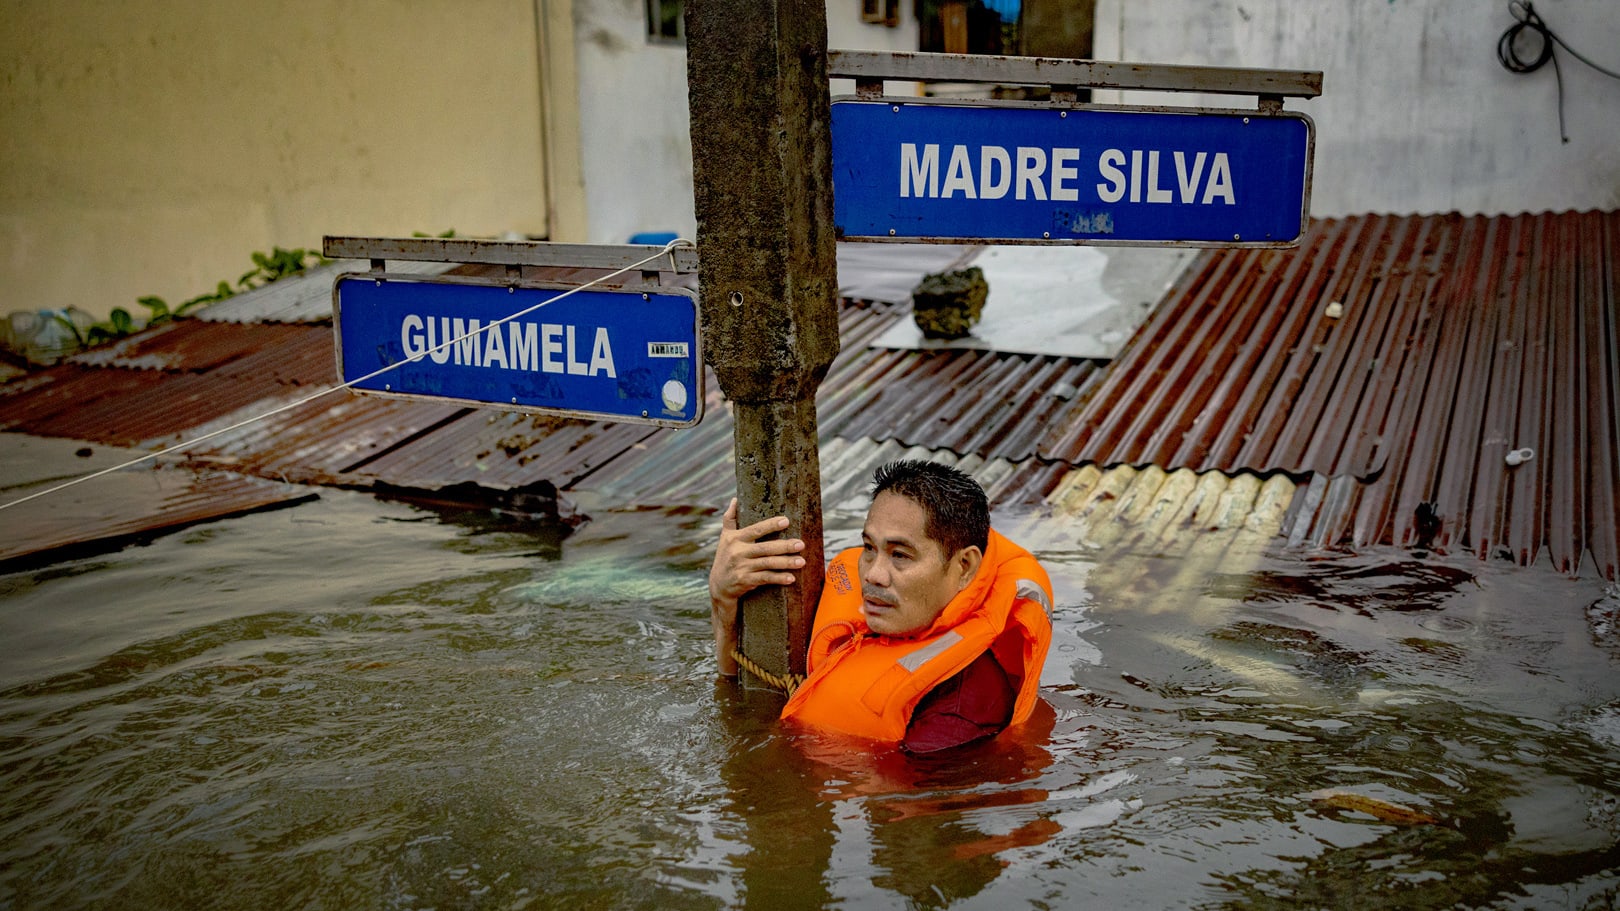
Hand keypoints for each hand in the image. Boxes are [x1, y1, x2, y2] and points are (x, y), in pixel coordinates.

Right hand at [709, 498, 805, 673]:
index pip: (755, 530)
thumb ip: (730, 519)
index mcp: (735, 538)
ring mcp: (741, 567)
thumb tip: (735, 499)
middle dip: (784, 546)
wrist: (718, 586)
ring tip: (802, 562)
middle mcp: (738, 552)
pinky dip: (778, 578)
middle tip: (801, 544)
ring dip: (785, 563)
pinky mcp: (745, 581)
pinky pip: (765, 579)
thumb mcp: (725, 538)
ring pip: (767, 564)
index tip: (786, 521)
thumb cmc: (725, 557)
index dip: (770, 525)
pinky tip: (791, 578)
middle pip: (765, 548)